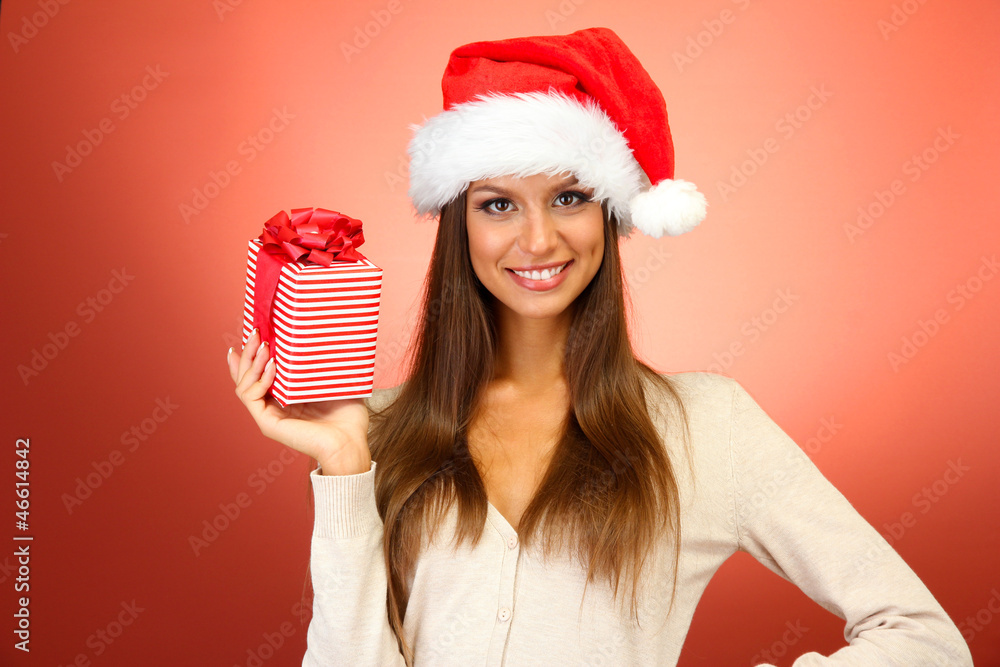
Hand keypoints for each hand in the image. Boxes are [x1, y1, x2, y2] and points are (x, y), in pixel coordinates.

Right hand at [227, 329, 370, 474]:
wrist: (350, 443)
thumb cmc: (348, 417)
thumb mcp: (332, 383)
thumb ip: (322, 366)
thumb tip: (324, 337)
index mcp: (284, 398)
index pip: (258, 375)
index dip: (251, 355)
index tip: (253, 332)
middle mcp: (273, 406)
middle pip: (246, 377)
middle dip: (248, 352)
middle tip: (255, 331)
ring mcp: (268, 415)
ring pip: (244, 385)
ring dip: (251, 363)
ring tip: (265, 345)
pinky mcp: (268, 423)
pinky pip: (252, 397)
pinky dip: (259, 380)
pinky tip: (273, 366)